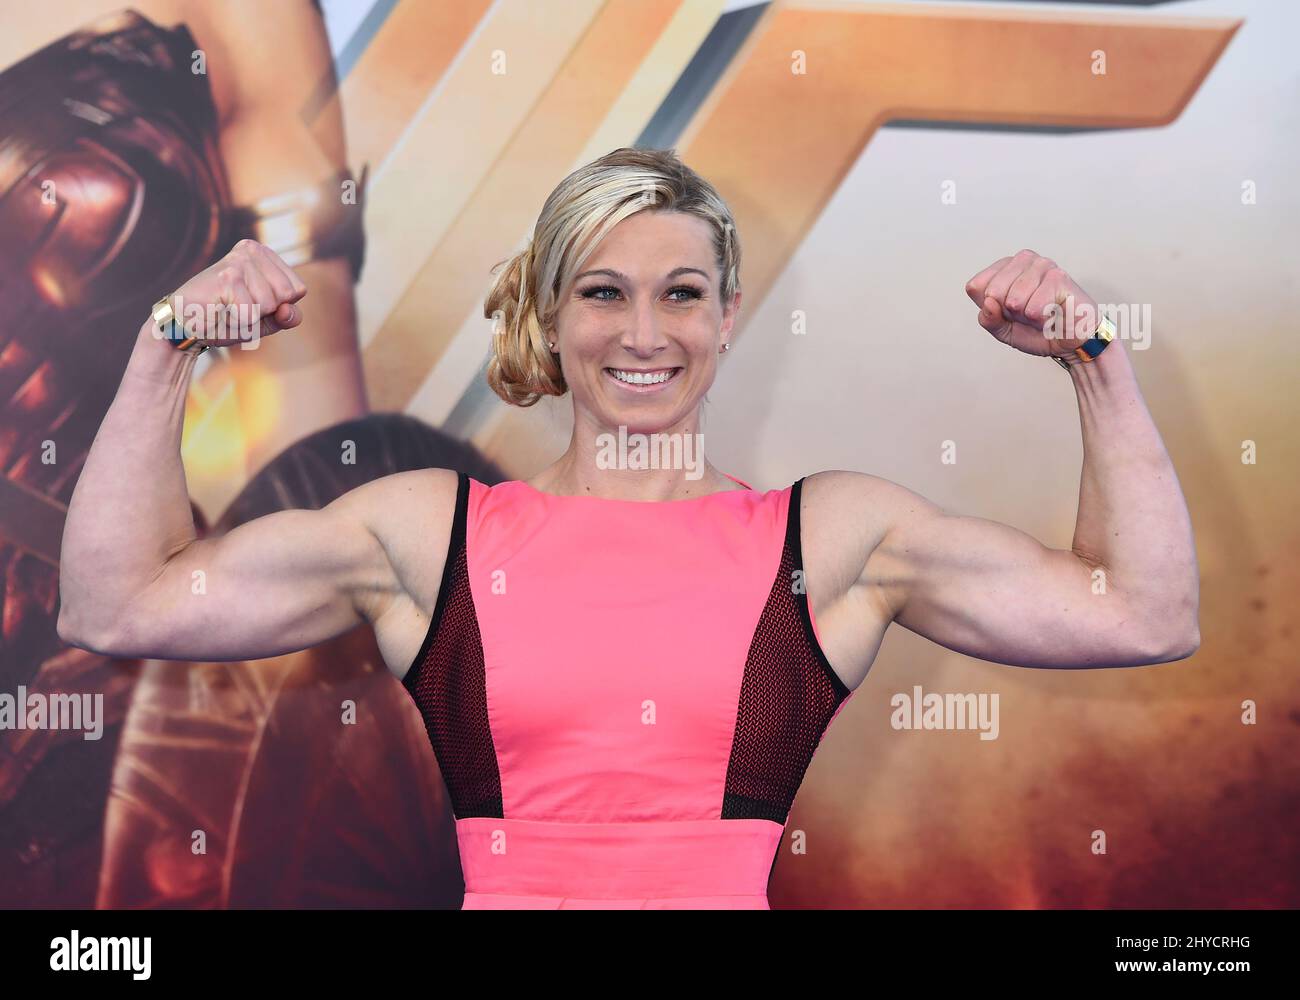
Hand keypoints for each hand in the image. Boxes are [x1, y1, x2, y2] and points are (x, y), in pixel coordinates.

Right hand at [162, 239, 306, 347]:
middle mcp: (253, 250)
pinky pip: (252, 313)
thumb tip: (288, 309)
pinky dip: (238, 322)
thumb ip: (288, 316)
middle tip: (239, 306)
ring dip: (250, 318)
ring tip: (228, 308)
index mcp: (265, 254)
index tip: (252, 303)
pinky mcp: (228, 277)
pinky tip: (220, 310)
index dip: (279, 307)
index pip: (298, 290)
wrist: (185, 324)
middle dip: (266, 312)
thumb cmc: (226, 318)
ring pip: (270, 305)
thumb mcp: (265, 319)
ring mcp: (239, 261)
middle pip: (287, 295)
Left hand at [964, 250, 1098, 359]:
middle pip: (992, 292)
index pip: (975, 286)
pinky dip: (1042, 320)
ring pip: (1013, 301)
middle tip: (1028, 314)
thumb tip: (988, 303)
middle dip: (1008, 313)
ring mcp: (1042, 265)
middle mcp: (1023, 260)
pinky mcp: (1059, 277)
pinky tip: (1054, 313)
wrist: (1070, 343)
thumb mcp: (1003, 330)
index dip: (990, 307)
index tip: (1009, 312)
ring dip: (1027, 317)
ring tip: (1042, 313)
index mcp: (1005, 268)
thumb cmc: (1038, 330)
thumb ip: (988, 318)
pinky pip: (1033, 308)